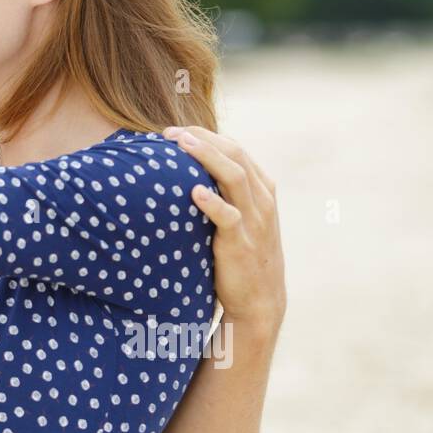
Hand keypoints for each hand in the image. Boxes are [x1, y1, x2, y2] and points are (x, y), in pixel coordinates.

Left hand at [163, 126, 286, 331]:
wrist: (260, 301)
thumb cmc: (241, 255)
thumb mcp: (241, 218)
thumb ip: (225, 194)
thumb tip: (185, 173)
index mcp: (262, 190)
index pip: (236, 150)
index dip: (207, 136)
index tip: (177, 131)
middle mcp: (262, 201)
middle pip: (235, 156)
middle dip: (203, 139)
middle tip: (170, 133)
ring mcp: (255, 222)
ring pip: (235, 178)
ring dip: (207, 158)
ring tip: (181, 145)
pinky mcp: (242, 245)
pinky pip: (229, 218)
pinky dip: (213, 202)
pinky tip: (194, 192)